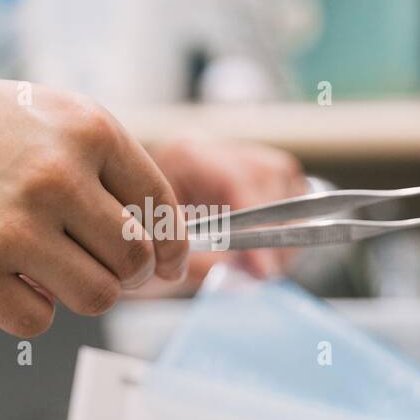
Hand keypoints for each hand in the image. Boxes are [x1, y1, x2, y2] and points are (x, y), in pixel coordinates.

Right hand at [0, 55, 187, 335]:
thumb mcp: (49, 117)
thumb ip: (108, 169)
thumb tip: (163, 246)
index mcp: (87, 129)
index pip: (162, 207)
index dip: (172, 248)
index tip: (168, 266)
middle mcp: (57, 175)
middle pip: (133, 263)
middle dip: (128, 275)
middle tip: (102, 269)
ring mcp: (13, 226)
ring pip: (96, 298)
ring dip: (80, 292)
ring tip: (47, 265)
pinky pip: (37, 321)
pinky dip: (29, 309)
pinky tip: (6, 276)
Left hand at [147, 137, 306, 291]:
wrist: (129, 235)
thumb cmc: (138, 244)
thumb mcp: (159, 258)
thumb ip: (201, 264)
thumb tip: (247, 273)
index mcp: (184, 157)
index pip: (236, 180)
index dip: (257, 226)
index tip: (264, 269)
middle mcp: (213, 146)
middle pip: (268, 175)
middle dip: (274, 229)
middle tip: (266, 272)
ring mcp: (236, 153)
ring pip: (285, 178)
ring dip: (284, 224)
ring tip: (265, 263)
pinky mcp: (253, 169)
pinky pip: (289, 187)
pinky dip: (286, 220)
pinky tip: (268, 248)